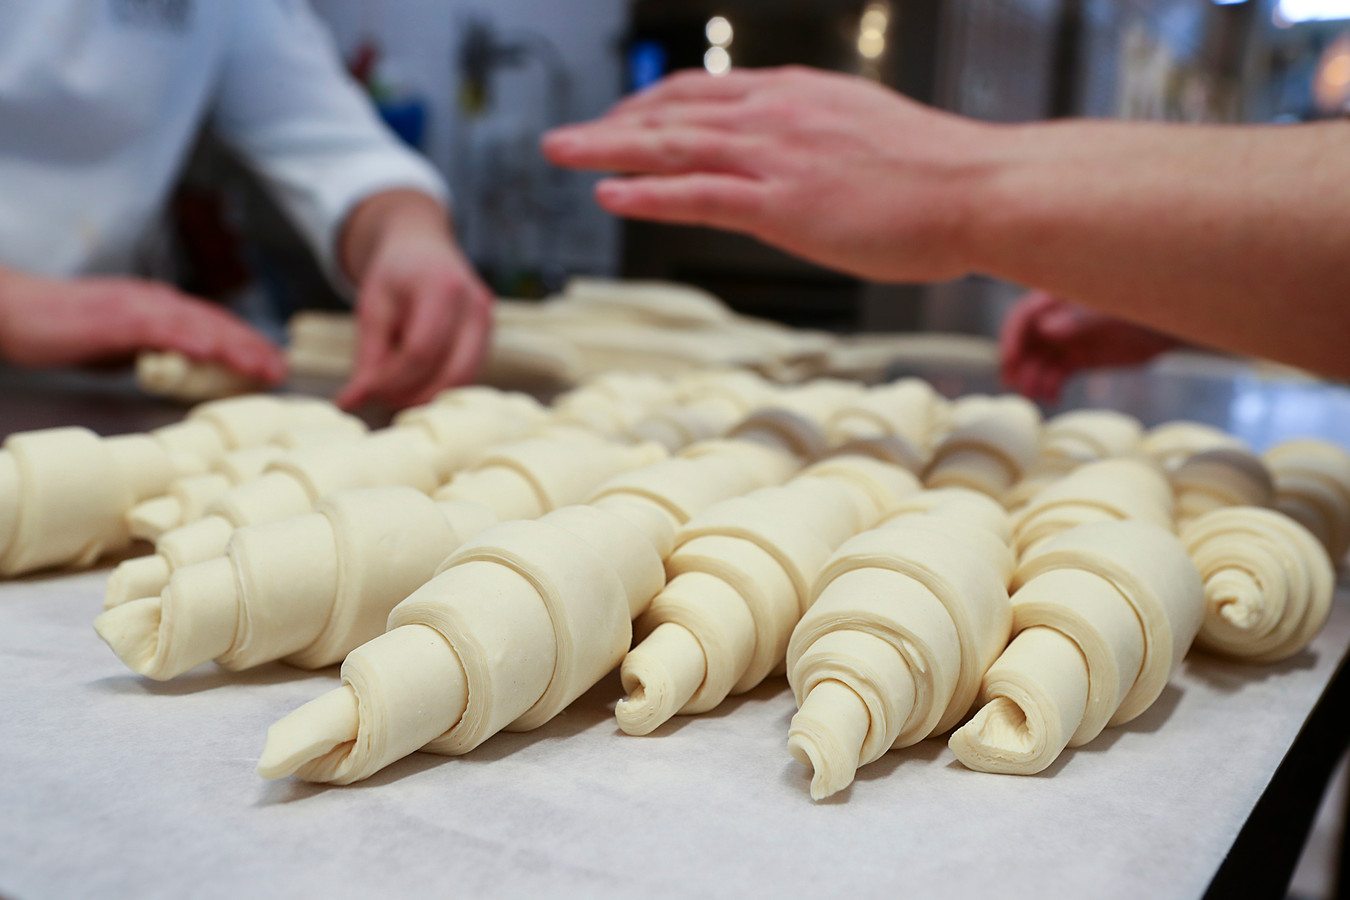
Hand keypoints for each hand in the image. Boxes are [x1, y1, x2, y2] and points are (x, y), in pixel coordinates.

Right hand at [0, 269, 285, 380]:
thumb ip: (148, 354)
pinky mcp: (119, 316)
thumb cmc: (60, 330)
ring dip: (235, 345)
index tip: (270, 362)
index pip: (211, 323)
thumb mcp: (117, 347)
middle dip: (251, 345)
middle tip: (281, 368)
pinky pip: (166, 328)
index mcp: (156, 307)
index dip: (244, 342)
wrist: (14, 310)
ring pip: (200, 323)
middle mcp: (155, 300)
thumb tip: (174, 372)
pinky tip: (216, 352)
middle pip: (215, 322)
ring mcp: (139, 306)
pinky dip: (194, 339)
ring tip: (263, 366)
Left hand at [336, 192, 492, 409]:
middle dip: (412, 395)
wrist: (423, 247)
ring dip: (427, 395)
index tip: (364, 392)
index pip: (420, 351)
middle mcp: (475, 305)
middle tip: (380, 399)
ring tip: (396, 392)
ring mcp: (488, 321)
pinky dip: (440, 385)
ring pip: (463, 379)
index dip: (391, 380)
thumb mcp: (372, 308)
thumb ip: (366, 357)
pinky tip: (415, 381)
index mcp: (442, 288)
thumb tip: (350, 402)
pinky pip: (467, 374)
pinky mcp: (490, 334)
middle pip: (450, 373)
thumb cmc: (395, 274)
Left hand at [542, 66, 991, 282]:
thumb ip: (817, 139)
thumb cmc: (938, 175)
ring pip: (673, 146)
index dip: (651, 106)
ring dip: (608, 150)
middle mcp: (777, 113)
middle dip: (610, 125)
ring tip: (562, 155)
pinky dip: (648, 194)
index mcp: (797, 95)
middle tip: (562, 140)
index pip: (704, 92)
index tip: (619, 120)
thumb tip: (794, 159)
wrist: (982, 189)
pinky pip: (698, 195)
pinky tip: (610, 196)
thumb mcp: (866, 134)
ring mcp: (777, 157)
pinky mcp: (783, 204)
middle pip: (673, 112)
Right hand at [1000, 291, 1182, 401]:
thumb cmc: (1140, 310)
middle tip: (1013, 384)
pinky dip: (1050, 386)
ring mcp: (1068, 339)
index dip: (1012, 337)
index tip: (1009, 360)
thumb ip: (1079, 321)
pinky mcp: (1079, 358)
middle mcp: (1058, 318)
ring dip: (1032, 378)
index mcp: (1060, 298)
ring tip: (1035, 395)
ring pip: (1039, 360)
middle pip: (1026, 340)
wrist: (1168, 328)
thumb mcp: (1109, 315)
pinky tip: (1052, 396)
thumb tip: (1046, 329)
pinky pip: (1056, 373)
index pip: (1025, 315)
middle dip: (1017, 363)